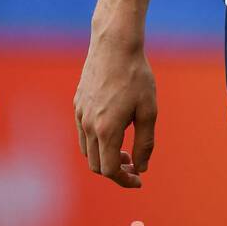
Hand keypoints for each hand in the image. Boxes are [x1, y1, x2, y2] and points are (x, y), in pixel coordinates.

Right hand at [73, 21, 156, 186]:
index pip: (109, 170)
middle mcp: (88, 125)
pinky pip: (83, 133)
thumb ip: (145, 143)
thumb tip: (141, 167)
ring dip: (104, 157)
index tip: (139, 179)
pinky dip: (96, 142)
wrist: (115, 45)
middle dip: (115, 171)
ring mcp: (80, 114)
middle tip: (134, 164)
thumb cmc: (136, 76)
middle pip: (96, 164)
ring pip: (87, 150)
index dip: (125, 180)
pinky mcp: (77, 104)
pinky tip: (113, 130)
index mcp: (106, 130)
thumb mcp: (149, 110)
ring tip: (124, 149)